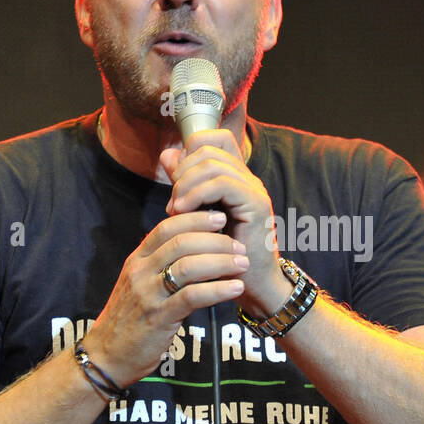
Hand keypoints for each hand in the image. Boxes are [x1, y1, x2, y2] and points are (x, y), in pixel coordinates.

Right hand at [81, 210, 248, 386]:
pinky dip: (218, 290)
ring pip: (189, 266)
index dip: (196, 219)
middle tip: (240, 245)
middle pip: (182, 242)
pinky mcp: (159, 317)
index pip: (167, 227)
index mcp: (137, 260)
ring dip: (221, 262)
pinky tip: (236, 288)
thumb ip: (159, 265)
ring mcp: (148, 293)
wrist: (105, 356)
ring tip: (243, 264)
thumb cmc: (129, 320)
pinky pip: (192, 296)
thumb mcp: (138, 285)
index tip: (220, 217)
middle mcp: (140, 272)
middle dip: (216, 240)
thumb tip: (190, 249)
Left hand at [158, 130, 291, 317]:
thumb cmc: (224, 256)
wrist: (251, 285)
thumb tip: (167, 155)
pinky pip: (222, 183)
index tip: (176, 181)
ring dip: (185, 184)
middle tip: (173, 202)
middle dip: (181, 171)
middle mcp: (246, 178)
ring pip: (212, 163)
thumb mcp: (196, 214)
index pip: (214, 138)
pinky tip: (184, 211)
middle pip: (208, 148)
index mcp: (234, 177)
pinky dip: (197, 194)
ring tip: (175, 210)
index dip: (188, 150)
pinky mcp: (256, 204)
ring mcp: (253, 189)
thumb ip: (184, 184)